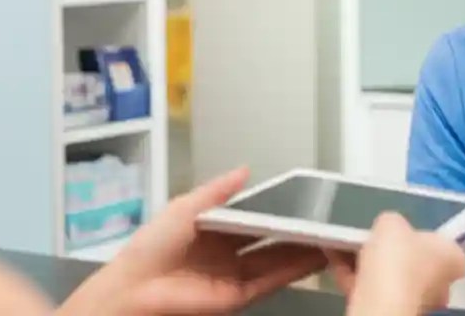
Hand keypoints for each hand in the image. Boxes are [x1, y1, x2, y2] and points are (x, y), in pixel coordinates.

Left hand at [60, 167, 325, 315]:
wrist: (133, 289)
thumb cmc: (150, 247)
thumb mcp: (185, 206)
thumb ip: (217, 190)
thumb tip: (244, 169)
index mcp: (214, 229)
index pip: (254, 216)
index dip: (277, 208)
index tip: (302, 198)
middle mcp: (228, 252)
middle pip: (271, 239)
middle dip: (297, 229)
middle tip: (324, 217)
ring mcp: (235, 274)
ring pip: (278, 260)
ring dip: (304, 250)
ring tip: (331, 235)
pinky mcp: (238, 295)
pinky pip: (272, 280)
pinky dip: (295, 270)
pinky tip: (315, 257)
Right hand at [326, 213, 464, 315]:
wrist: (381, 302)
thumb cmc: (398, 258)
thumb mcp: (391, 221)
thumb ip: (392, 222)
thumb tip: (389, 228)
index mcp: (453, 257)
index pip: (439, 240)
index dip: (416, 232)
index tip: (398, 228)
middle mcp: (442, 283)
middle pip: (412, 259)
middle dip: (388, 249)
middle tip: (368, 235)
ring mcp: (419, 301)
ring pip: (390, 276)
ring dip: (367, 262)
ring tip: (344, 245)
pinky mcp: (396, 311)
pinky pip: (374, 290)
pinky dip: (356, 277)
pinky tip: (337, 262)